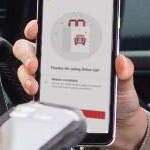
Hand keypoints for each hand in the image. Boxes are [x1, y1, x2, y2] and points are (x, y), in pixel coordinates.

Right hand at [12, 19, 149, 149]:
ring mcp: (50, 80)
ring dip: (25, 74)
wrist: (118, 123)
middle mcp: (58, 62)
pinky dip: (29, 93)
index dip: (39, 26)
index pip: (50, 31)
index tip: (36, 29)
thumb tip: (121, 62)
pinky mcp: (47, 99)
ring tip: (35, 84)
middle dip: (26, 52)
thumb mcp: (123, 82)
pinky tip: (37, 96)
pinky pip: (31, 93)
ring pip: (25, 69)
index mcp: (74, 50)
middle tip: (34, 62)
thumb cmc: (118, 96)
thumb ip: (124, 71)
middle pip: (29, 48)